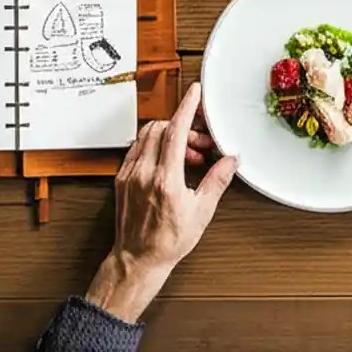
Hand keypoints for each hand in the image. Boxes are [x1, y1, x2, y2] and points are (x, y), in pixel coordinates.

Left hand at [85, 83, 238, 321]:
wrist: (137, 259)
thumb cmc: (168, 241)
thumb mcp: (201, 212)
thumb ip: (217, 181)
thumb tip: (230, 160)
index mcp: (165, 180)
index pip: (175, 132)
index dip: (186, 108)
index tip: (195, 92)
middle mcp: (143, 173)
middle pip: (161, 129)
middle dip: (183, 127)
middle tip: (200, 144)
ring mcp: (129, 175)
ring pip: (147, 136)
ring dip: (168, 136)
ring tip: (186, 156)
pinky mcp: (121, 179)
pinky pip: (136, 149)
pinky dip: (153, 146)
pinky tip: (167, 162)